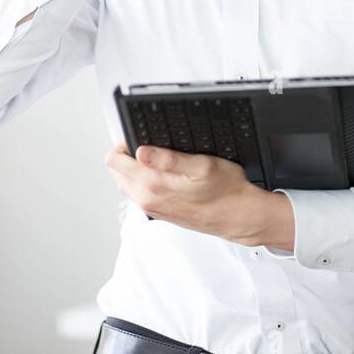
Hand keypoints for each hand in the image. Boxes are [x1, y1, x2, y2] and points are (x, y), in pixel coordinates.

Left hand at [103, 141, 266, 243]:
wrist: (238, 216)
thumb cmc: (225, 191)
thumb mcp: (202, 165)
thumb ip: (168, 158)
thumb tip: (141, 151)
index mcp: (152, 185)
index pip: (115, 161)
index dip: (125, 143)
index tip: (140, 137)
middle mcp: (147, 199)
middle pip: (117, 171)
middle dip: (128, 155)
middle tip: (153, 147)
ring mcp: (152, 208)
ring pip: (127, 182)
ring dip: (136, 168)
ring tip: (159, 159)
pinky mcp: (158, 212)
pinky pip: (139, 193)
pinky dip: (144, 181)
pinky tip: (165, 175)